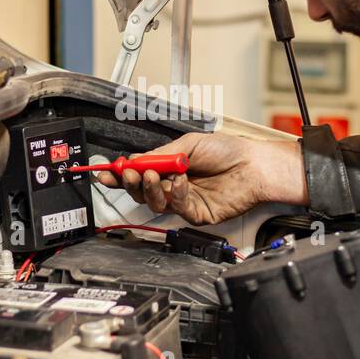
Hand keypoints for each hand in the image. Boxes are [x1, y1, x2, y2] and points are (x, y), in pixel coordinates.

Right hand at [95, 132, 306, 225]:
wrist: (253, 165)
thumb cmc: (228, 151)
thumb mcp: (188, 144)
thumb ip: (161, 153)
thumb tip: (136, 159)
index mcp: (169, 167)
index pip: (137, 173)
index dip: (120, 175)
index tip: (106, 173)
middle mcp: (173, 185)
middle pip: (140, 192)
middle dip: (130, 183)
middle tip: (129, 173)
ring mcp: (184, 201)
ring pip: (155, 203)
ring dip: (150, 188)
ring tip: (153, 174)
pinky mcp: (196, 214)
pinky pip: (177, 208)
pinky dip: (176, 193)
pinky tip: (181, 180)